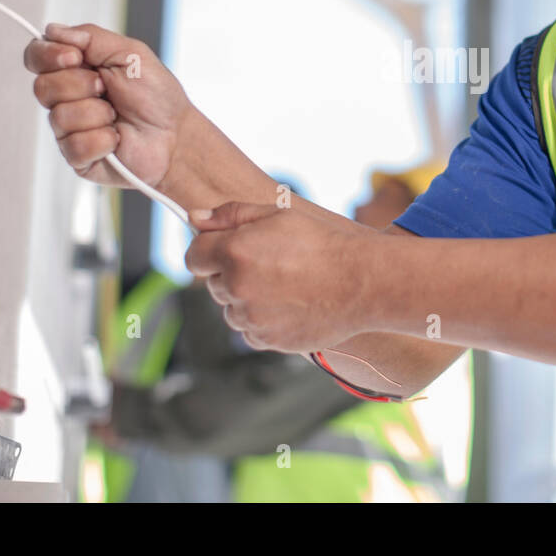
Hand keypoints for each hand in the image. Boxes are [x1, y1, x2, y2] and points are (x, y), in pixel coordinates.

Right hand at [23, 23, 192, 188]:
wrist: (176, 136)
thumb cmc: (158, 97)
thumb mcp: (130, 54)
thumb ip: (91, 37)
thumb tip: (53, 30)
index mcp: (77, 69)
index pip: (37, 57)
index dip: (47, 55)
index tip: (74, 57)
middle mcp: (67, 97)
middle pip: (42, 86)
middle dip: (80, 85)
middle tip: (106, 88)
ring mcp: (69, 128)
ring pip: (59, 116)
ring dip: (96, 113)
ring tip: (116, 115)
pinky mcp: (77, 156)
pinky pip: (73, 145)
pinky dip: (102, 139)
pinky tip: (116, 138)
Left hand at [184, 201, 372, 352]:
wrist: (361, 282)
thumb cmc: (321, 243)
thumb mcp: (276, 214)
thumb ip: (230, 215)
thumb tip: (194, 217)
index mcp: (234, 252)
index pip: (194, 256)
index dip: (210, 249)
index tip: (230, 247)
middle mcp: (237, 287)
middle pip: (212, 283)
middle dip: (230, 272)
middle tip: (269, 262)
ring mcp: (251, 318)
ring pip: (231, 309)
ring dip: (245, 298)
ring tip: (282, 284)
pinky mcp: (266, 340)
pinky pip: (249, 331)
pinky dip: (261, 320)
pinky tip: (289, 303)